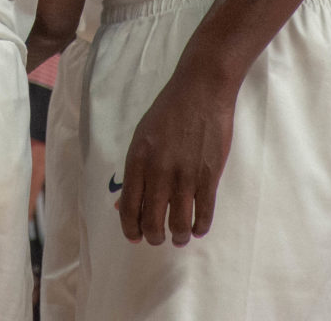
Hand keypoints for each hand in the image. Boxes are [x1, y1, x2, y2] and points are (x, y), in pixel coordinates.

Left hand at [115, 70, 235, 245]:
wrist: (201, 91)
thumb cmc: (168, 111)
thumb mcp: (141, 138)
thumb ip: (134, 172)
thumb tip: (122, 205)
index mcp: (137, 161)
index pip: (129, 208)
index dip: (131, 229)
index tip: (136, 237)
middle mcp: (159, 172)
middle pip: (153, 222)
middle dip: (155, 237)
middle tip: (159, 238)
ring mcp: (185, 176)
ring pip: (179, 223)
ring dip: (179, 236)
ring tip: (180, 237)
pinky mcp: (208, 176)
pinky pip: (203, 213)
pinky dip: (200, 227)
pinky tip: (198, 228)